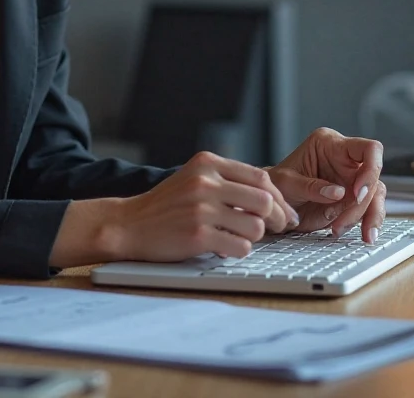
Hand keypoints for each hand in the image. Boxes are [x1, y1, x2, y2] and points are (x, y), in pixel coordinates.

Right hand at [105, 151, 300, 261]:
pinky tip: (225, 247)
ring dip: (254, 237)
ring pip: (255, 227)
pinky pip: (240, 247)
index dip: (278, 197)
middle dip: (276, 218)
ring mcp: (201, 208)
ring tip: (239, 237)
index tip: (284, 212)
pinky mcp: (197, 234)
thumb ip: (228, 180)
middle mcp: (205, 181)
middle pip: (264, 200)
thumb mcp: (195, 178)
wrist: (129, 224)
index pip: (260, 177)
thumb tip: (273, 198)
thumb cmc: (167, 204)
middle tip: (276, 229)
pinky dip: (238, 251)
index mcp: (207, 163)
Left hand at [267, 127, 384, 242]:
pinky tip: (361, 235)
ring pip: (376, 195)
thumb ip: (311, 186)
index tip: (357, 192)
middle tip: (343, 222)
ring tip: (354, 234)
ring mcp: (351, 178)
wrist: (272, 203)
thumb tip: (339, 193)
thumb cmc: (277, 184)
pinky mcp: (352, 198)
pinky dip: (367, 224)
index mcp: (330, 144)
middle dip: (364, 203)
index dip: (370, 170)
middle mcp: (345, 159)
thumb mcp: (286, 183)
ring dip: (369, 217)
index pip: (367, 149)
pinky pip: (370, 210)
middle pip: (374, 176)